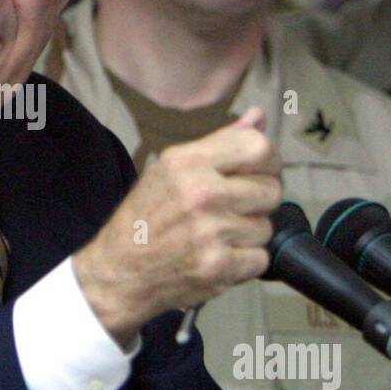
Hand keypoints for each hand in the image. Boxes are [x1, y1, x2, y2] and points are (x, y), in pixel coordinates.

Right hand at [73, 106, 279, 346]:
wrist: (119, 272)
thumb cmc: (145, 218)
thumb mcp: (171, 169)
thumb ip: (219, 143)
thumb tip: (258, 116)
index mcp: (187, 161)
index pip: (259, 148)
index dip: (267, 162)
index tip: (258, 174)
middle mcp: (201, 193)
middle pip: (271, 190)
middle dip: (258, 201)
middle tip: (231, 209)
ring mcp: (212, 232)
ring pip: (266, 227)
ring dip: (248, 234)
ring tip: (217, 235)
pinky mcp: (218, 266)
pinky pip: (260, 258)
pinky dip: (244, 262)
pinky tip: (217, 256)